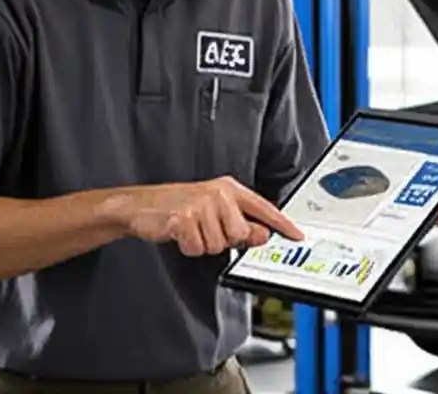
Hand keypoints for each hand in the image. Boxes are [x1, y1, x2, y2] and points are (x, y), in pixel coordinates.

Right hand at [121, 176, 304, 256]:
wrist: (140, 205)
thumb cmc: (177, 207)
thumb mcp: (212, 212)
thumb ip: (240, 223)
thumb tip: (263, 235)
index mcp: (228, 189)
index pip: (263, 207)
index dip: (282, 224)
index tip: (297, 235)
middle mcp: (218, 193)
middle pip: (240, 234)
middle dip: (224, 240)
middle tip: (205, 229)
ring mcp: (201, 204)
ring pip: (219, 245)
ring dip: (203, 245)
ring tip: (190, 230)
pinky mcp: (184, 218)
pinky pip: (198, 248)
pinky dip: (188, 247)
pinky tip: (179, 234)